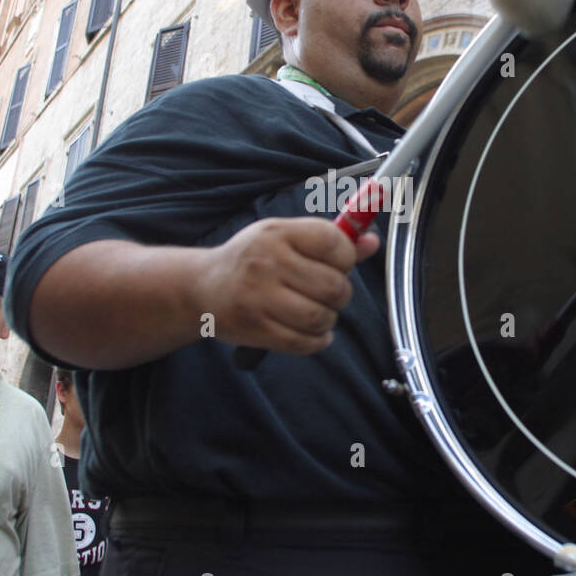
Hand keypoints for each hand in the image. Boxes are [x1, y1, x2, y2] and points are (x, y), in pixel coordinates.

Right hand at [195, 217, 379, 354]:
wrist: (202, 287)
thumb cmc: (252, 260)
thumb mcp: (286, 239)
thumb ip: (331, 241)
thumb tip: (373, 242)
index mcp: (278, 233)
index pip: (333, 242)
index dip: (346, 258)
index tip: (338, 264)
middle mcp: (267, 262)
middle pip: (333, 286)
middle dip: (340, 295)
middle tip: (329, 295)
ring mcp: (258, 296)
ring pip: (320, 317)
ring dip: (328, 320)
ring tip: (318, 314)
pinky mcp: (254, 328)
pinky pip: (303, 342)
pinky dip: (317, 341)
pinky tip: (313, 333)